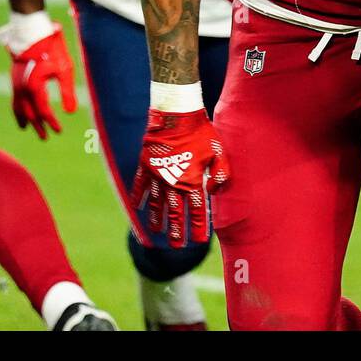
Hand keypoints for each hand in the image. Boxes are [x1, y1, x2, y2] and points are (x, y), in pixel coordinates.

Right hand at [0, 15, 76, 139]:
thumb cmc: (52, 49)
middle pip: (29, 113)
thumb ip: (67, 91)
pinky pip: (14, 99)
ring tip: (26, 128)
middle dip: (37, 125)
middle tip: (45, 137)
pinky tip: (21, 111)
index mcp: (35, 87)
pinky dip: (17, 108)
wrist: (33, 32)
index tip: (58, 130)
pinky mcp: (14, 78)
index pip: (43, 111)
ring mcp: (16, 83)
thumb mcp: (64, 70)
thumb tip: (70, 112)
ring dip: (24, 119)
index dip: (51, 122)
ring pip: (17, 107)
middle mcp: (22, 88)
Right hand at [131, 108, 228, 245]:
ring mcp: (157, 176)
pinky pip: (140, 187)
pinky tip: (138, 209)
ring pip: (156, 204)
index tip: (199, 240)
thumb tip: (215, 191)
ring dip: (157, 219)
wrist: (176, 114)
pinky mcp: (145, 166)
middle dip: (176, 231)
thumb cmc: (201, 132)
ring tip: (157, 232)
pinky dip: (139, 198)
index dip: (198, 227)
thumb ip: (221, 173)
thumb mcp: (218, 151)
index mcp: (192, 181)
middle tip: (176, 246)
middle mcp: (173, 183)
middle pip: (175, 213)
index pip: (197, 210)